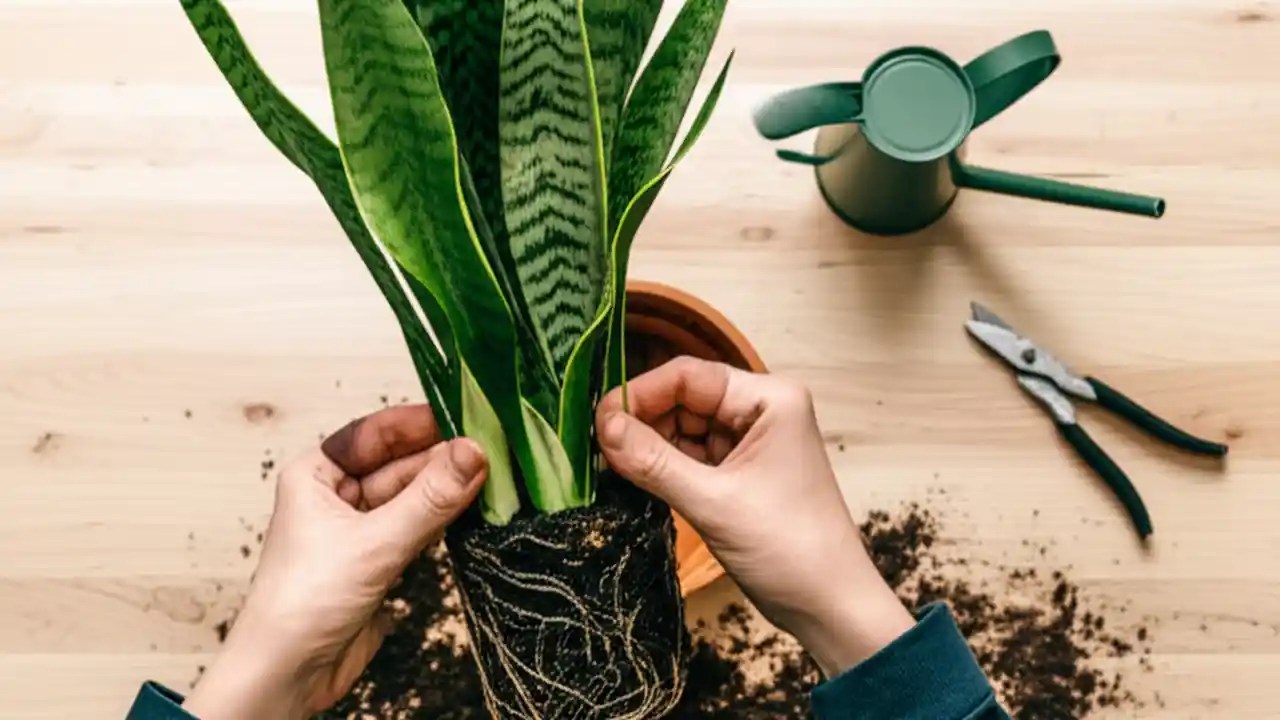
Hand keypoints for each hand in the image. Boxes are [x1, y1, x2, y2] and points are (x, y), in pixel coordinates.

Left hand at [184, 405, 486, 718]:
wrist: (288, 674)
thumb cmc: (301, 604)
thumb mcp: (375, 543)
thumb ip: (429, 498)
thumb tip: (473, 452)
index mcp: (315, 474)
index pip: (375, 433)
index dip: (420, 422)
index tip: (466, 415)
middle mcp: (335, 496)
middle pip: (398, 463)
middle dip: (442, 456)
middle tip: (491, 448)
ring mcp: (359, 528)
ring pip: (412, 495)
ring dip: (447, 487)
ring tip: (492, 474)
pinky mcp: (378, 559)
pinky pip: (418, 525)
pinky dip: (444, 517)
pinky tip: (474, 508)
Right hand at [596, 357, 913, 676]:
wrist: (829, 605)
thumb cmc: (787, 548)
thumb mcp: (712, 502)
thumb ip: (653, 461)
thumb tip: (602, 427)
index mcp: (769, 398)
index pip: (690, 376)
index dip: (641, 394)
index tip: (599, 422)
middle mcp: (761, 409)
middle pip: (684, 398)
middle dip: (642, 421)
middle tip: (599, 450)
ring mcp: (751, 441)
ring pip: (683, 428)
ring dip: (649, 445)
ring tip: (612, 467)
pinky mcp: (740, 472)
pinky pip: (691, 456)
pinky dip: (663, 466)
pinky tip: (634, 478)